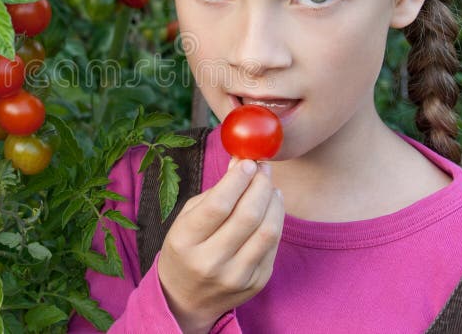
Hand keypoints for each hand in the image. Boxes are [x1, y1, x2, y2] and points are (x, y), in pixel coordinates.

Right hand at [157, 159, 283, 332]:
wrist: (186, 299)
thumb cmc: (185, 249)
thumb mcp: (186, 219)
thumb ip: (215, 193)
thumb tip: (241, 163)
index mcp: (185, 242)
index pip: (218, 205)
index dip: (237, 180)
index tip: (248, 162)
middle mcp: (210, 262)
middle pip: (247, 216)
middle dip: (260, 186)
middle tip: (263, 169)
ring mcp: (236, 276)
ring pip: (267, 231)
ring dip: (273, 202)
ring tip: (270, 186)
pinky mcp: (256, 283)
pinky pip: (273, 246)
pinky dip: (276, 221)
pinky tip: (272, 207)